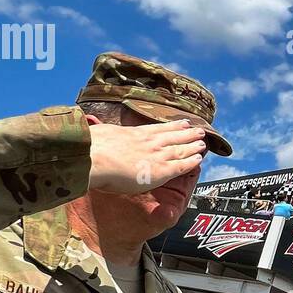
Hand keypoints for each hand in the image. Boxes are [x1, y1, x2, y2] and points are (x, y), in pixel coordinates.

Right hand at [87, 119, 206, 193]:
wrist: (95, 158)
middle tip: (199, 129)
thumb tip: (90, 124)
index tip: (182, 122)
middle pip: (173, 136)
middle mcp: (149, 142)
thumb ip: (102, 132)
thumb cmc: (91, 148)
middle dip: (187, 133)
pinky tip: (199, 159)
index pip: (158, 129)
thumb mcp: (99, 133)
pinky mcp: (160, 170)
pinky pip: (181, 165)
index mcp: (135, 133)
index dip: (172, 126)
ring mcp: (156, 155)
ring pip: (180, 148)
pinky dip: (191, 161)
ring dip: (193, 145)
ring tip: (202, 142)